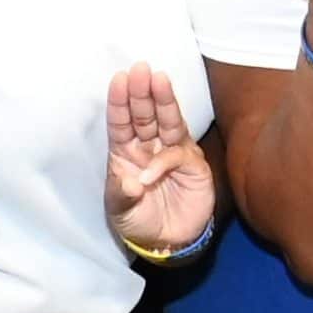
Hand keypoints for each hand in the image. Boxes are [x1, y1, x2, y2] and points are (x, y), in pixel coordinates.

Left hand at [105, 61, 213, 251]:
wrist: (167, 243)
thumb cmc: (138, 219)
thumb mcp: (120, 209)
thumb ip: (121, 194)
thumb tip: (130, 180)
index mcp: (126, 150)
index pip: (122, 120)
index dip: (120, 100)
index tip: (119, 78)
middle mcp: (149, 145)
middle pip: (146, 114)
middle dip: (142, 91)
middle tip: (140, 69)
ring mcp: (173, 152)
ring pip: (167, 122)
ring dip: (163, 101)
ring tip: (159, 79)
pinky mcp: (193, 165)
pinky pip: (179, 155)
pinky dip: (165, 160)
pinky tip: (152, 172)